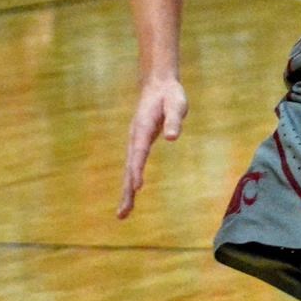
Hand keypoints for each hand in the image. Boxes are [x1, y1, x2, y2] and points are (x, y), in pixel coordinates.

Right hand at [118, 76, 187, 218]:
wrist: (157, 85)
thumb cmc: (170, 95)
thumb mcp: (177, 105)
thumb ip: (174, 121)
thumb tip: (171, 138)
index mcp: (142, 128)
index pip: (139, 152)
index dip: (137, 169)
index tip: (137, 187)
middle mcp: (134, 138)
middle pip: (129, 167)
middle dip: (127, 190)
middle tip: (123, 213)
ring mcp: (134, 142)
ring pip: (129, 170)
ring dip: (126, 192)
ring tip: (123, 214)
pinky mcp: (138, 145)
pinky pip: (133, 167)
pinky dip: (131, 182)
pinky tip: (131, 196)